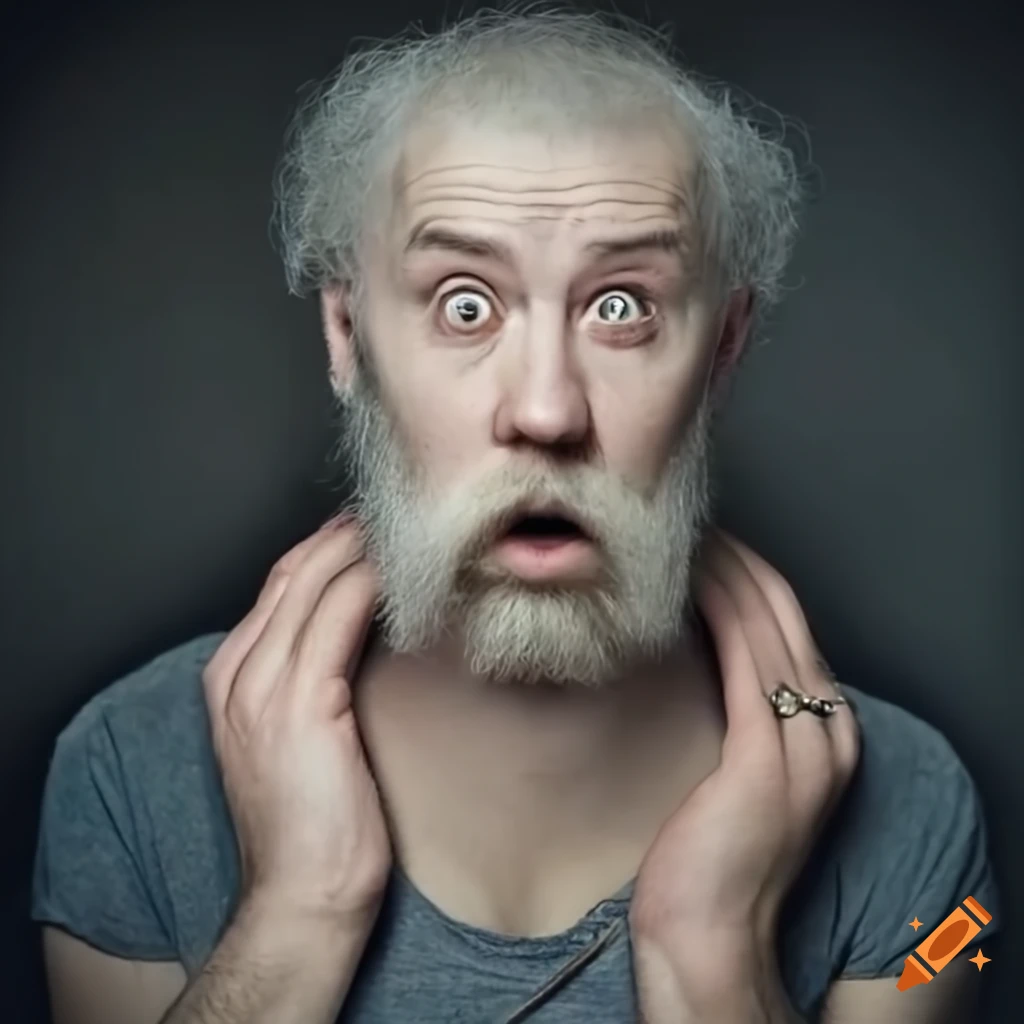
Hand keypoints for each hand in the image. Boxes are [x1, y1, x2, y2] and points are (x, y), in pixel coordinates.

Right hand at [202, 516, 390, 925]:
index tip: (363, 530)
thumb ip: (307, 682)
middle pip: (291, 575)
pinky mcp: (301, 701)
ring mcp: (264, 686)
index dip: (320, 551)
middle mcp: (237, 673)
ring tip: (402, 527)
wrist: (300, 893)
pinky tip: (402, 568)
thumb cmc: (311, 824)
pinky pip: (340, 615)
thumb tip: (353, 635)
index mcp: (229, 680)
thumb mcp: (295, 739)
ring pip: (314, 583)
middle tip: (389, 514)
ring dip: (359, 547)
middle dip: (341, 535)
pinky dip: (370, 581)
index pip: (277, 590)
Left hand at [631, 529, 859, 990]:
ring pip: (768, 629)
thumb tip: (698, 651)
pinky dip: (720, 612)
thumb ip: (739, 717)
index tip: (707, 542)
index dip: (750, 578)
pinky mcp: (766, 760)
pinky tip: (692, 580)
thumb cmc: (710, 854)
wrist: (712, 934)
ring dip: (727, 573)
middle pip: (786, 617)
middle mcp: (828, 732)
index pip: (790, 629)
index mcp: (824, 732)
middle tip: (690, 522)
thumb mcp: (737, 772)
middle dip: (739, 561)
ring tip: (686, 535)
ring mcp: (804, 746)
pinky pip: (745, 662)